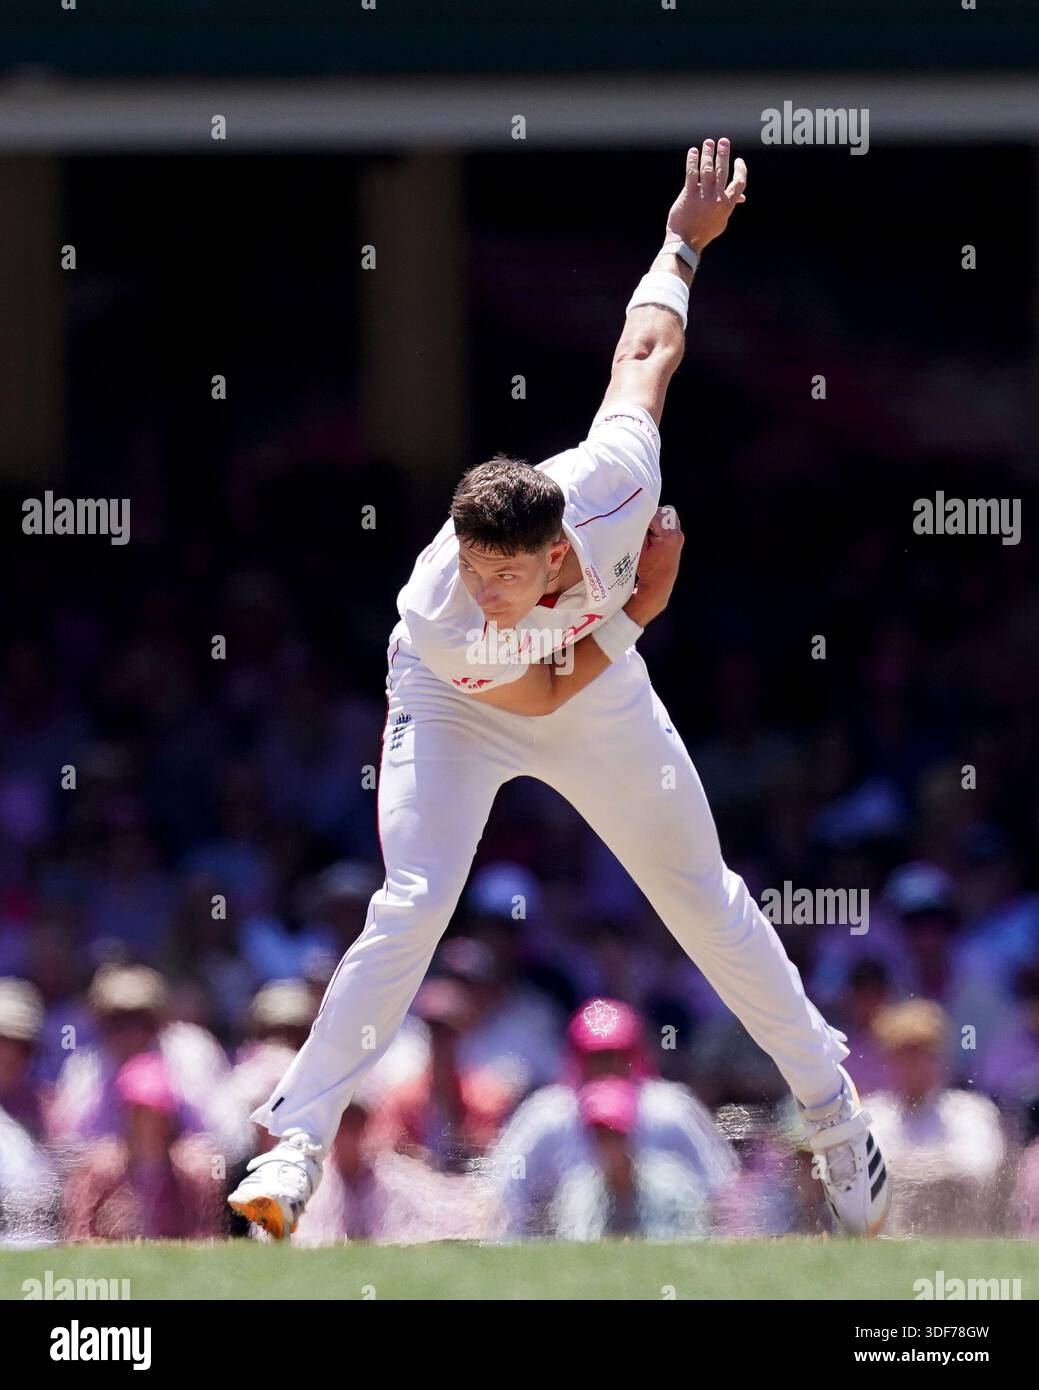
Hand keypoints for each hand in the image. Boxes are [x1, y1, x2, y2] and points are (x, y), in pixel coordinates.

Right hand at [625, 506, 684, 624]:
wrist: (659, 584)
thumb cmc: (646, 568)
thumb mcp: (639, 548)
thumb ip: (640, 530)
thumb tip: (637, 515)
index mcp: (668, 536)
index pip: (654, 515)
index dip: (642, 516)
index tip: (634, 518)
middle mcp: (677, 534)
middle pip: (664, 512)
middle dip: (652, 516)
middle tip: (641, 525)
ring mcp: (679, 536)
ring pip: (667, 516)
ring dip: (657, 520)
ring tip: (647, 530)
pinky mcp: (678, 538)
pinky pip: (669, 523)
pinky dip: (660, 525)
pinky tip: (652, 534)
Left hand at [665, 138, 746, 252]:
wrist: (685, 242)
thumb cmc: (704, 231)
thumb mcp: (722, 220)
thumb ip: (730, 205)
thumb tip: (742, 197)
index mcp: (727, 205)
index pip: (739, 183)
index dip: (740, 170)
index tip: (738, 160)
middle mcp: (716, 198)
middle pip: (722, 171)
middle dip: (723, 154)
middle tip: (723, 141)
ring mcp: (702, 196)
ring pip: (707, 170)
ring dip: (708, 154)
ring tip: (708, 143)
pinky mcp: (688, 195)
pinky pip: (691, 174)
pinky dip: (692, 161)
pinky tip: (693, 152)